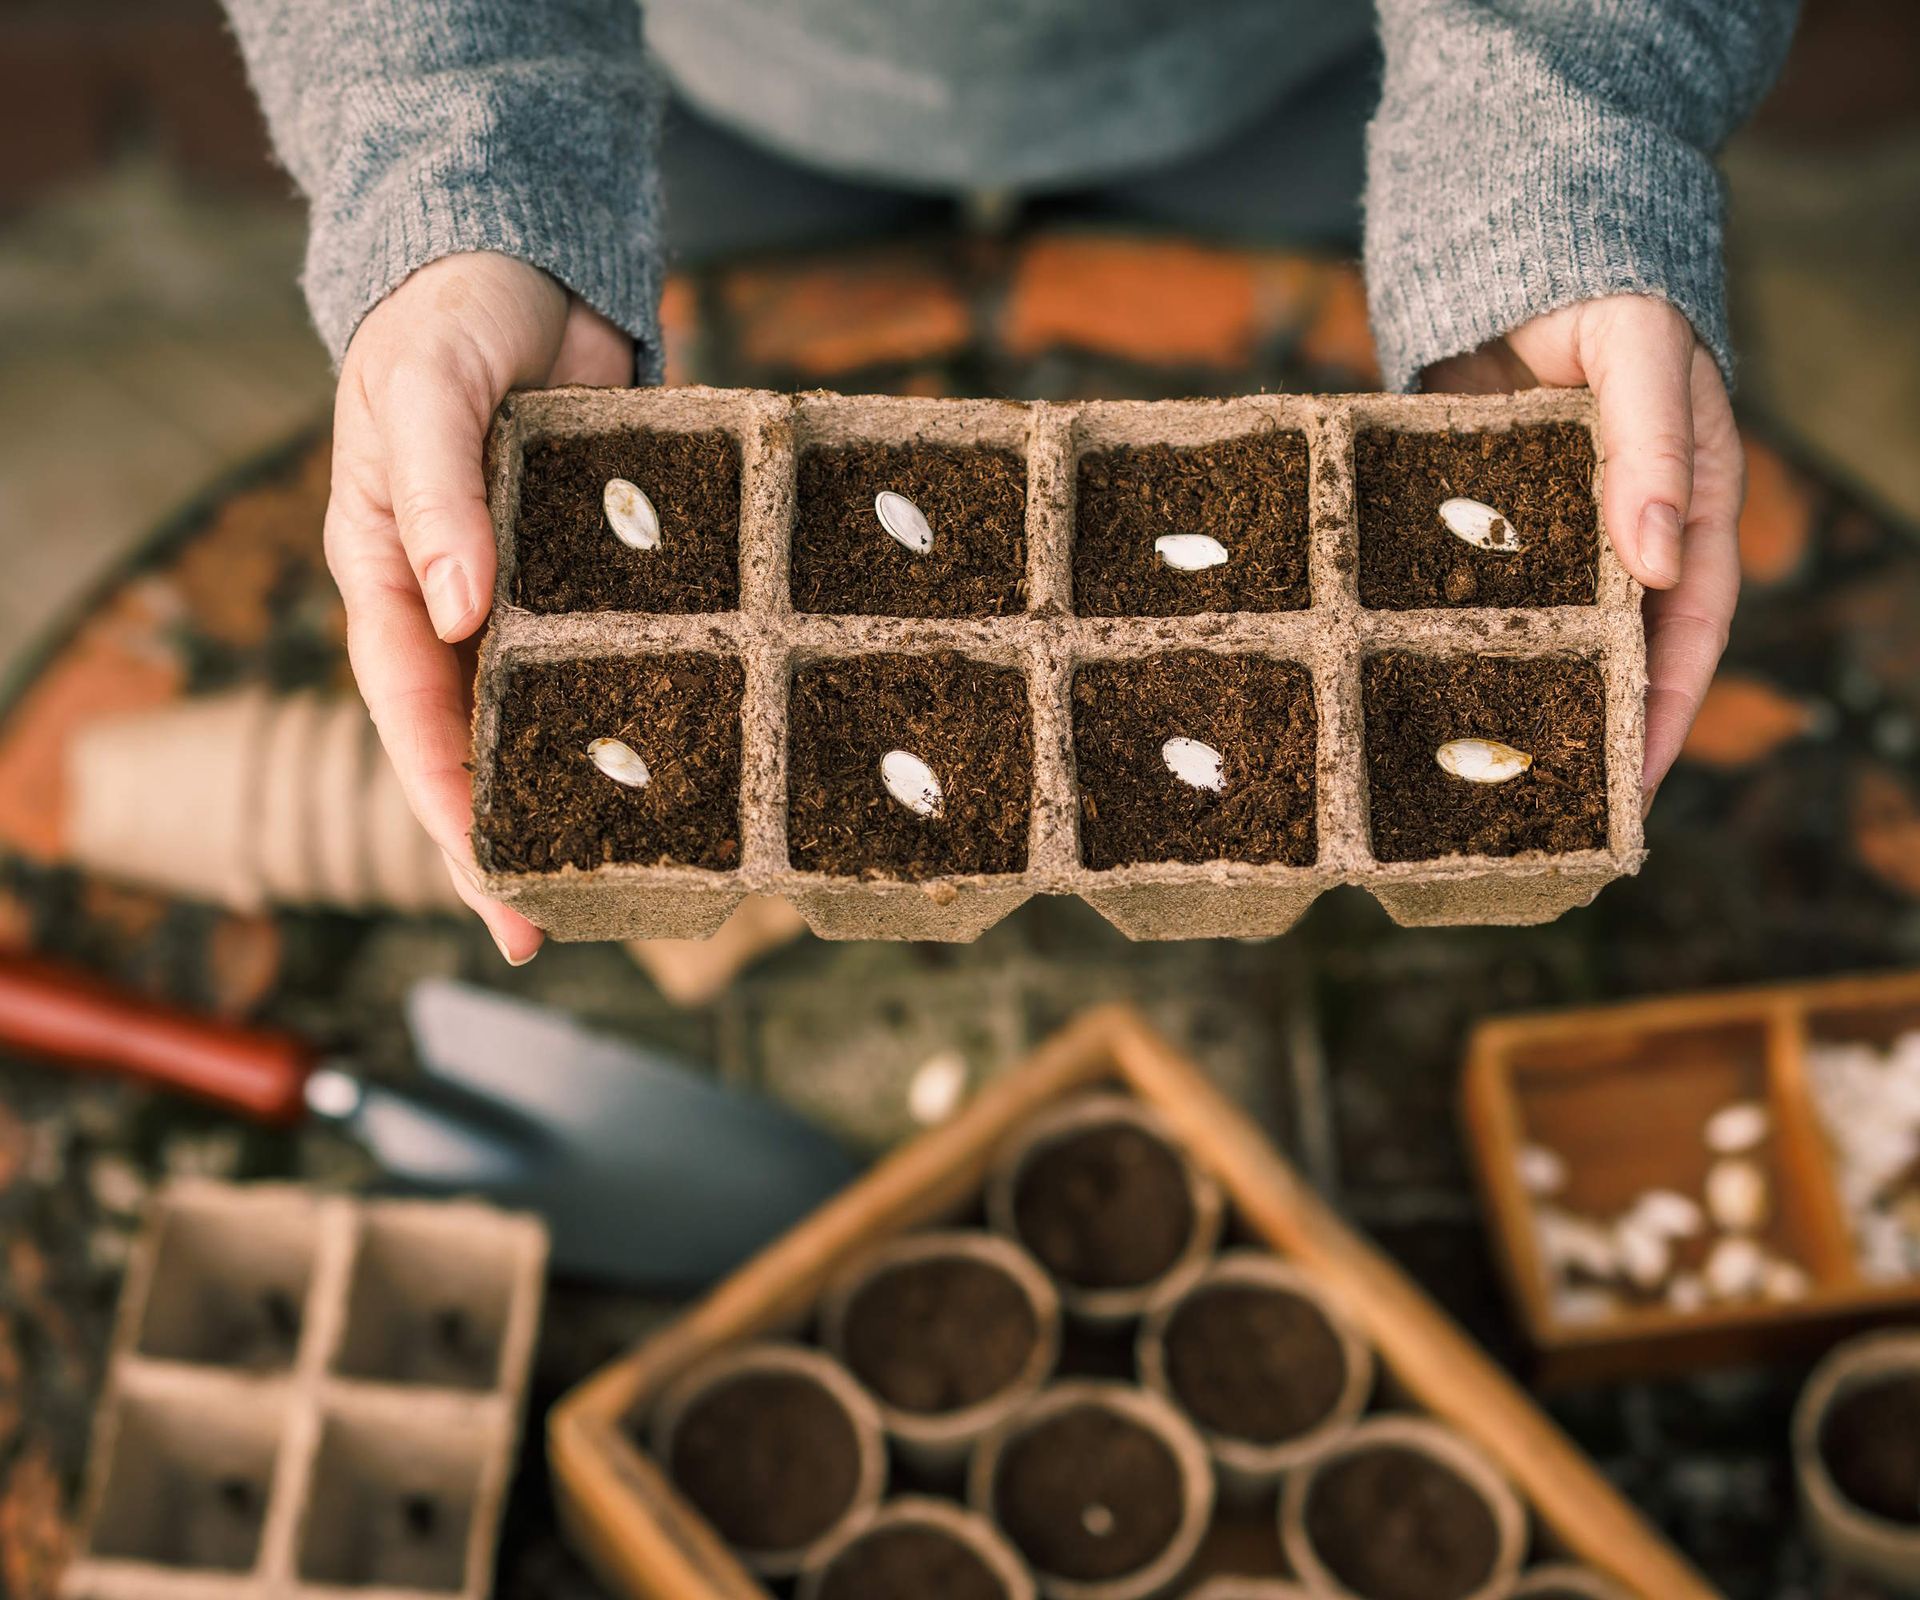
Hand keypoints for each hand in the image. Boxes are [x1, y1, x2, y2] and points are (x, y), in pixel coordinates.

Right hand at [328, 252, 631, 962]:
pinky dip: (642, 709)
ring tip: (619, 878)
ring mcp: (534, 598)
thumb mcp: (427, 396)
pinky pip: (619, 654)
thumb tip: (462, 614)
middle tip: (541, 931)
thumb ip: (439, 499)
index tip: (484, 880)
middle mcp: (461, 609)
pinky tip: (688, 762)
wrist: (526, 270)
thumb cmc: (445, 324)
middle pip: (477, 744)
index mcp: (393, 581)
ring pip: (549, 717)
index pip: (411, 714)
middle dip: (502, 838)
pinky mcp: (603, 576)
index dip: (443, 802)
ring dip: (576, 795)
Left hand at [1424, 294, 1742, 809]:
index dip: (1665, 711)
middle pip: (1613, 650)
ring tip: (1481, 774)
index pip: (1687, 632)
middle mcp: (1617, 533)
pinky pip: (1470, 593)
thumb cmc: (1599, 291)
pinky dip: (1453, 641)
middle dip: (1590, 728)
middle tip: (1554, 810)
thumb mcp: (1640, 360)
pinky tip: (1418, 689)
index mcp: (1682, 505)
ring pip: (1538, 634)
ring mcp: (1546, 532)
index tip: (1634, 786)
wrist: (1510, 243)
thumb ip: (1646, 450)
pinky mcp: (1477, 521)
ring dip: (1518, 698)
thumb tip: (1655, 561)